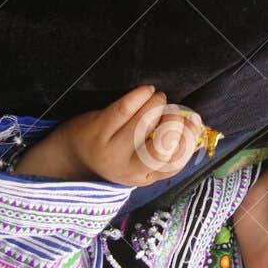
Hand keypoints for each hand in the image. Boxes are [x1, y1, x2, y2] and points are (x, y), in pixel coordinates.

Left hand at [15, 85, 207, 186]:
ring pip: (145, 121)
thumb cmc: (114, 153)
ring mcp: (111, 150)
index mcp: (143, 177)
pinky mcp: (97, 131)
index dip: (189, 139)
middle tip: (172, 110)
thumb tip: (196, 126)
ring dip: (157, 103)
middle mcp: (128, 168)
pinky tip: (146, 91)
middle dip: (173, 122)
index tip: (192, 120)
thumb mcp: (139, 161)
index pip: (175, 163)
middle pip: (163, 146)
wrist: (71, 155)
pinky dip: (140, 95)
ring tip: (157, 98)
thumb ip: (165, 150)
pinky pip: (125, 108)